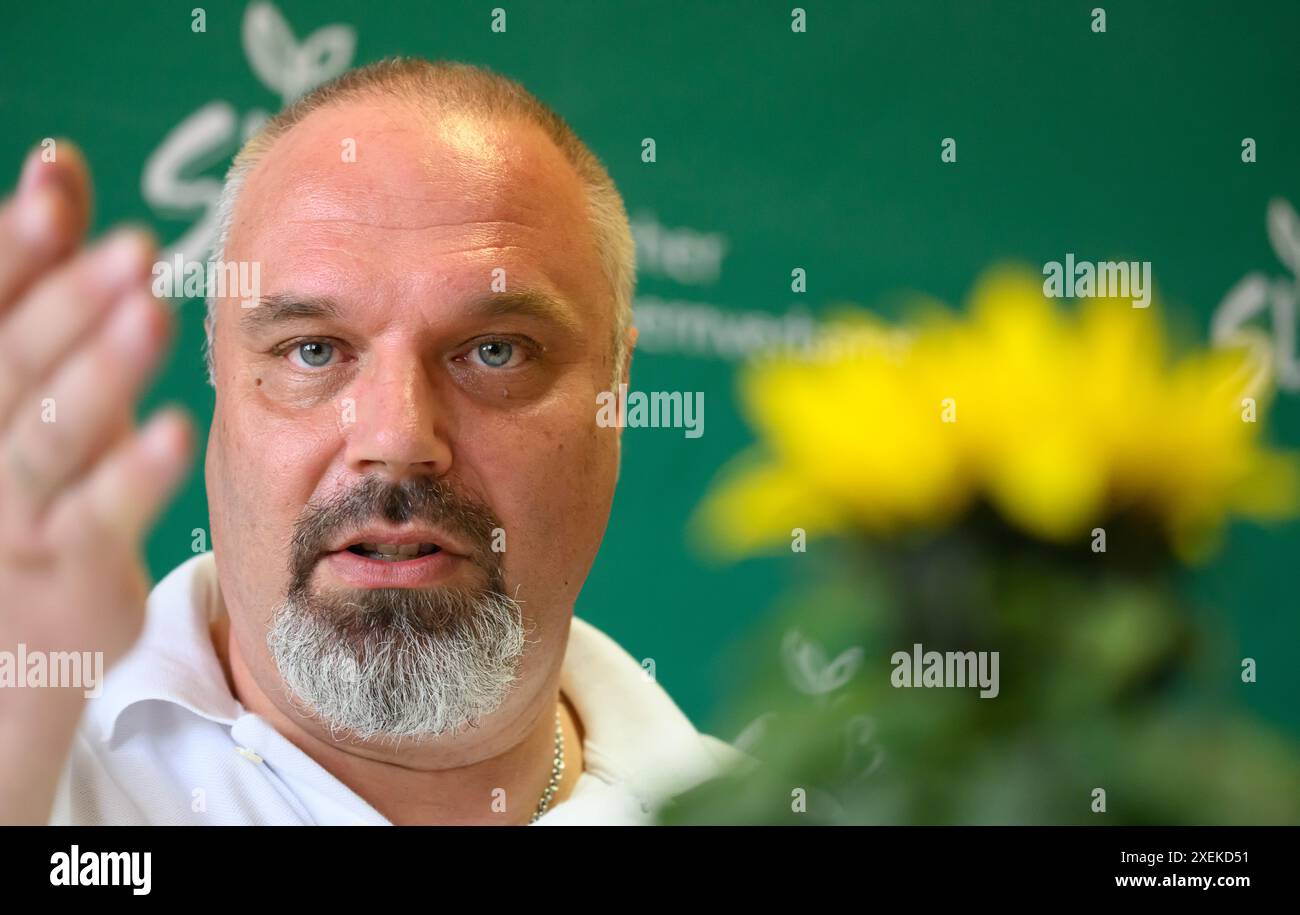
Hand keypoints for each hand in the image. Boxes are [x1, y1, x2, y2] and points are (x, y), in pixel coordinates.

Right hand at [0, 140, 193, 821]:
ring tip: (149, 309)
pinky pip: (92, 522)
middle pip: (11, 362)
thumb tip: (63, 182)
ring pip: (44, 435)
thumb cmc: (22, 504)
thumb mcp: (27, 401)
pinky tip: (169, 429)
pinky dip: (127, 476)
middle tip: (132, 245)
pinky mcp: (62, 577)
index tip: (59, 176)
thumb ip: (42, 307)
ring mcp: (8, 517)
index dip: (16, 242)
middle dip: (65, 298)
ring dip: (94, 371)